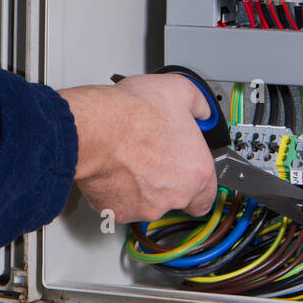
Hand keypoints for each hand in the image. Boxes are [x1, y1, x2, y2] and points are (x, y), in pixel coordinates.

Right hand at [58, 72, 217, 224]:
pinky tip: (113, 167)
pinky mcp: (117, 211)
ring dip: (142, 184)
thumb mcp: (179, 90)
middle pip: (177, 197)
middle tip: (153, 155)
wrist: (94, 128)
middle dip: (166, 179)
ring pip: (147, 202)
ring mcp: (145, 207)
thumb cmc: (132, 113)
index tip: (189, 171)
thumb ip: (198, 104)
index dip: (197, 183)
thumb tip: (201, 109)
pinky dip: (117, 189)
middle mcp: (175, 195)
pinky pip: (120, 203)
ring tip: (130, 156)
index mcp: (196, 171)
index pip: (208, 195)